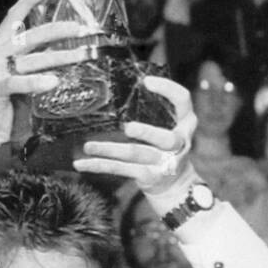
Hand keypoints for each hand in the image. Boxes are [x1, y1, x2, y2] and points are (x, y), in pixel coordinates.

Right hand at [0, 0, 94, 145]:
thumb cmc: (7, 103)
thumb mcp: (19, 75)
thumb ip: (32, 59)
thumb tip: (62, 48)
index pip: (13, 17)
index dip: (30, 0)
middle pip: (31, 36)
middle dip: (57, 30)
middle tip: (79, 28)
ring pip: (33, 59)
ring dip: (60, 56)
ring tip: (81, 55)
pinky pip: (20, 82)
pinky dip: (37, 82)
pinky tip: (53, 81)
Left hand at [72, 75, 196, 199]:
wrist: (175, 185)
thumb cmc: (166, 148)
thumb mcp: (169, 127)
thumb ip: (156, 111)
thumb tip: (119, 90)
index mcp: (186, 123)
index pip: (183, 101)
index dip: (168, 89)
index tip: (147, 81)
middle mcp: (179, 143)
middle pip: (166, 138)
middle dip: (147, 134)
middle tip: (128, 128)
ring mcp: (165, 162)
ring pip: (135, 154)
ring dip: (109, 150)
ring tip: (88, 146)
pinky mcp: (149, 177)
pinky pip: (121, 169)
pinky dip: (99, 166)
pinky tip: (81, 164)